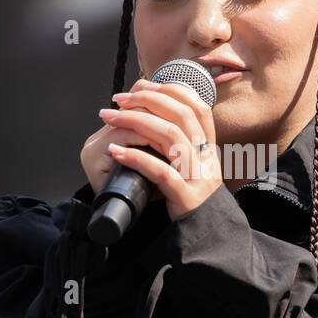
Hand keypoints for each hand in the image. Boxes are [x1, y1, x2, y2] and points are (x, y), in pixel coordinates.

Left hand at [92, 77, 220, 221]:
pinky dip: (136, 158)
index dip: (168, 89)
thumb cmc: (191, 195)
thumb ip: (180, 141)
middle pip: (180, 114)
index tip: (140, 85)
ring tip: (109, 119)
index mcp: (209, 145)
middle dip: (146, 100)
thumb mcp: (192, 164)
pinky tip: (116, 153)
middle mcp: (207, 156)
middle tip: (117, 100)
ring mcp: (198, 176)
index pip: (196, 105)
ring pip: (170, 137)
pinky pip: (161, 172)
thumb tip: (152, 112)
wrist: (205, 233)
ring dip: (134, 123)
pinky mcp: (186, 196)